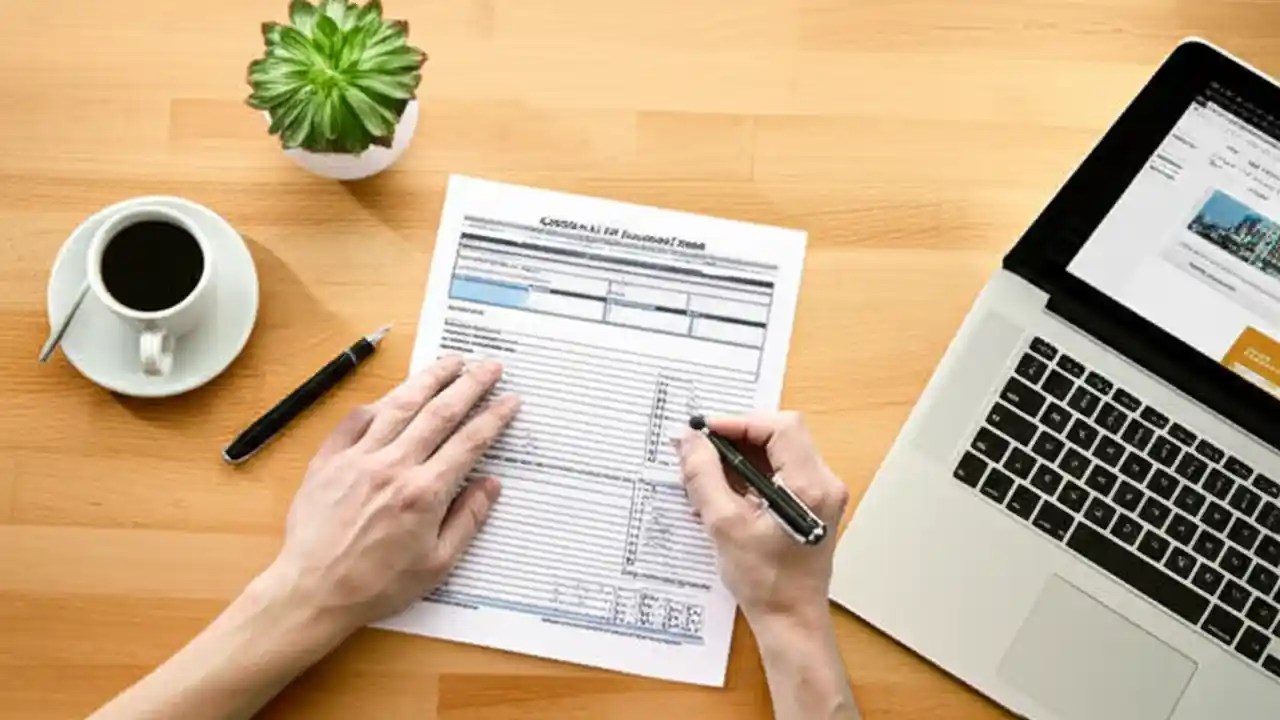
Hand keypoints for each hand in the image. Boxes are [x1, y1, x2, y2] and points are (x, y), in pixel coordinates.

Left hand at [265, 356, 519, 640]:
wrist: (313, 591)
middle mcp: (394, 466)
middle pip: (440, 413)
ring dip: (429, 379)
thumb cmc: (377, 585)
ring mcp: (358, 458)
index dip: (494, 417)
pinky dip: (378, 403)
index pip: (469, 442)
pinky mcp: (329, 460)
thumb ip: (468, 520)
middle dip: (470, 385)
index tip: (510, 399)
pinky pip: (356, 420)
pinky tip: (394, 395)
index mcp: (425, 492)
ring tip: (450, 361)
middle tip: (489, 366)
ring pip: (400, 406)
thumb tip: (491, 484)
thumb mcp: (437, 564)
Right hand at [679, 412, 848, 627]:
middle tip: (701, 449)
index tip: (705, 431)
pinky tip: (724, 490)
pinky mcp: (812, 502)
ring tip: (707, 474)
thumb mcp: (724, 525)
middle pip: (780, 434)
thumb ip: (704, 475)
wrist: (790, 618)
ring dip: (741, 455)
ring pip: (779, 450)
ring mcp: (821, 492)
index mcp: (810, 486)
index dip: (739, 422)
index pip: (779, 427)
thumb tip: (689, 440)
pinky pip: (780, 470)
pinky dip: (751, 472)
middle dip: (737, 437)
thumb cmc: (764, 581)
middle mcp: (824, 483)